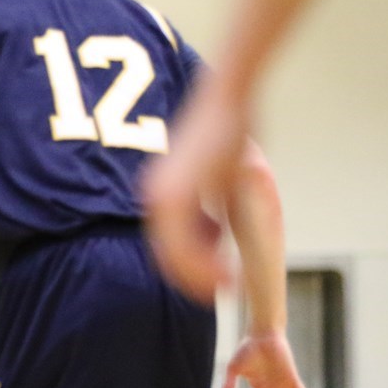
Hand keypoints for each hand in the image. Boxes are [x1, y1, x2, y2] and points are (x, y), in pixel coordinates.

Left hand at [143, 81, 250, 302]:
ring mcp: (161, 197)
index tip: (219, 282)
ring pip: (175, 256)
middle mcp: (156, 198)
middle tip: (225, 290)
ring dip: (202, 276)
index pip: (172, 245)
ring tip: (230, 285)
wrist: (229, 97)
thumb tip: (218, 239)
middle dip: (196, 279)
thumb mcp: (224, 180)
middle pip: (170, 256)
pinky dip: (204, 265)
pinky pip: (183, 245)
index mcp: (165, 195)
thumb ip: (215, 211)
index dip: (194, 269)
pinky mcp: (173, 195)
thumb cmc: (231, 131)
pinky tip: (228, 273)